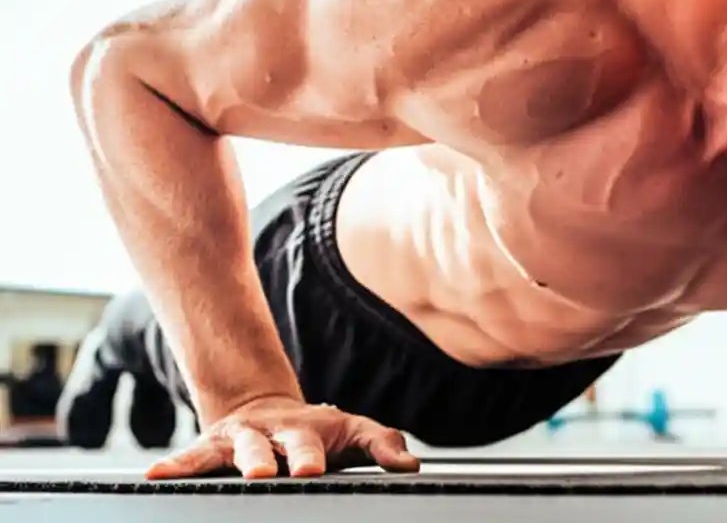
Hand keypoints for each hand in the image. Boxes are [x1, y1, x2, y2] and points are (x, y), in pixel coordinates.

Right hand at [145, 396, 420, 478]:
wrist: (265, 409)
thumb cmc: (318, 432)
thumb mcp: (355, 433)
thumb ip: (384, 446)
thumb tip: (411, 466)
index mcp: (313, 432)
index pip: (324, 442)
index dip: (319, 454)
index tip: (314, 470)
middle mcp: (276, 433)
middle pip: (281, 445)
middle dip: (281, 458)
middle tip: (281, 472)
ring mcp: (242, 439)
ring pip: (239, 449)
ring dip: (240, 460)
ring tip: (244, 474)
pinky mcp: (212, 447)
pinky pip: (193, 459)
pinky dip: (176, 466)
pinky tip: (156, 475)